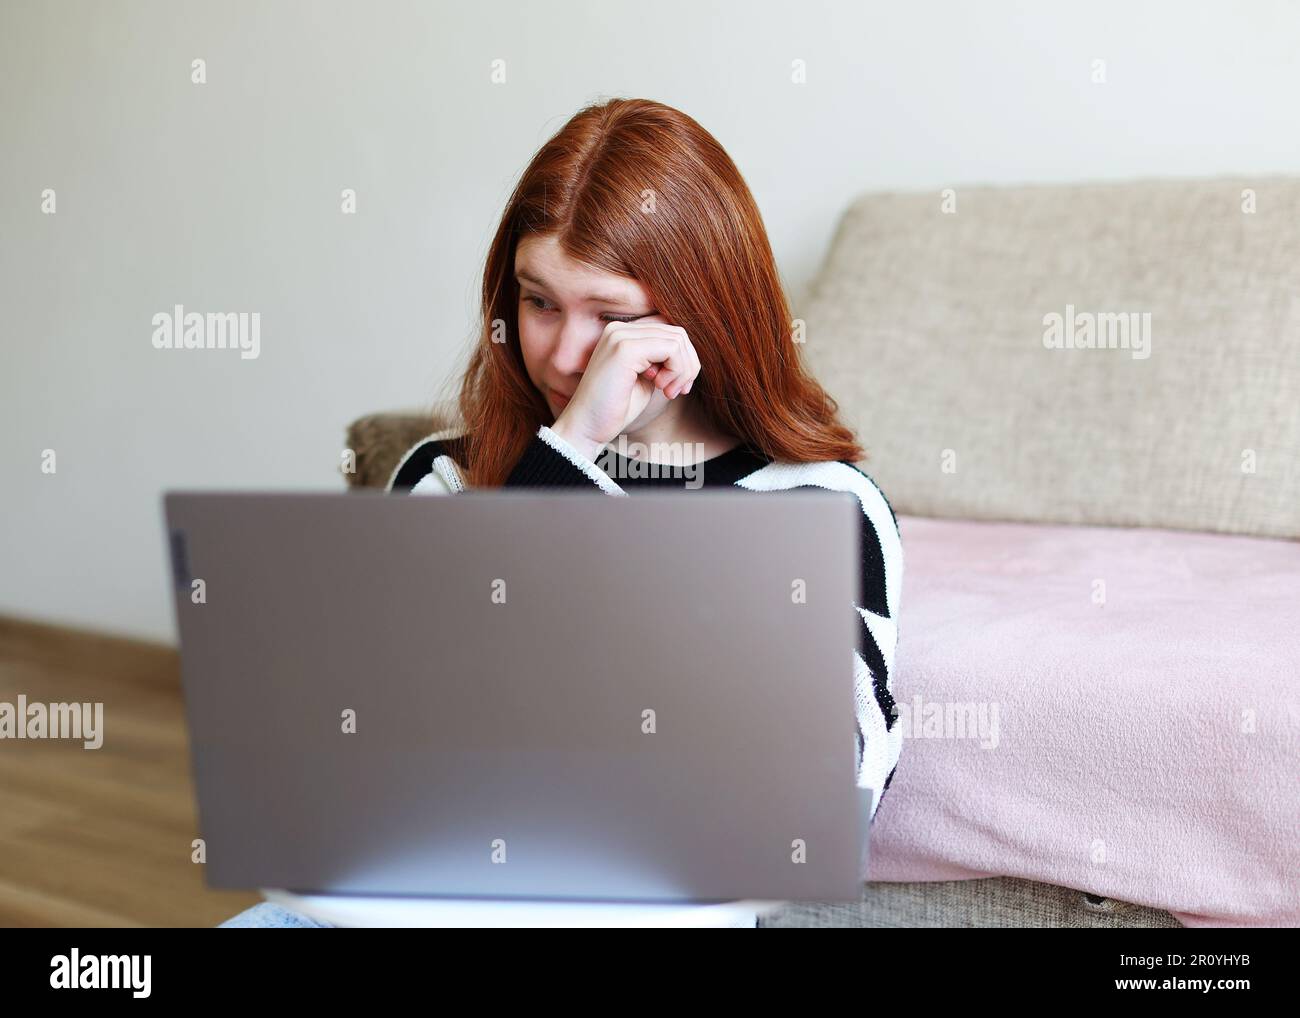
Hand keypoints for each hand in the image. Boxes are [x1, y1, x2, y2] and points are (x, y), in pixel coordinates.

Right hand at [549, 320, 700, 459]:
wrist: (586, 427)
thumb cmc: (614, 408)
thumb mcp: (645, 378)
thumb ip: (662, 361)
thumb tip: (688, 353)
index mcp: (621, 333)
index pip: (668, 330)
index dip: (682, 358)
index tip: (678, 386)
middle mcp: (619, 329)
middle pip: (676, 333)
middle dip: (687, 365)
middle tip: (678, 390)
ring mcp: (621, 336)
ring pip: (677, 339)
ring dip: (683, 370)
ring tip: (668, 391)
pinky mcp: (625, 349)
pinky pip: (672, 349)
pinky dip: (676, 371)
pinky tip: (661, 388)